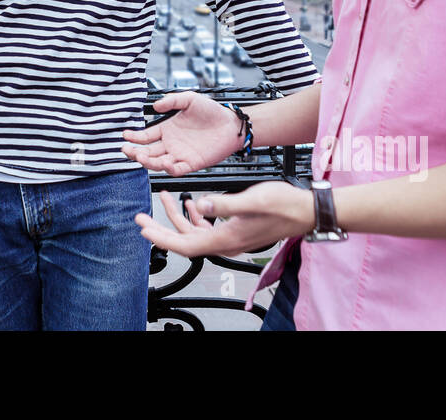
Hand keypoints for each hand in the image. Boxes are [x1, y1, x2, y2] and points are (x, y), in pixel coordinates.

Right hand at [121, 91, 239, 174]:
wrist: (230, 124)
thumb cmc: (211, 111)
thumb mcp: (189, 99)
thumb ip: (172, 100)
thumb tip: (155, 106)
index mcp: (167, 130)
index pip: (146, 137)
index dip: (134, 137)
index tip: (125, 136)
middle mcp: (171, 144)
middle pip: (147, 152)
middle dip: (135, 152)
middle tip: (126, 150)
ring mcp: (180, 155)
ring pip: (158, 163)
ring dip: (148, 162)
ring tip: (140, 156)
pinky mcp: (191, 163)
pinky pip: (177, 170)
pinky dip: (170, 169)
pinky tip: (165, 163)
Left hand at [134, 182, 313, 257]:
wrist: (305, 211)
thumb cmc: (284, 206)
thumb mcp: (253, 201)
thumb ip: (224, 204)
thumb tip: (200, 205)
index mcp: (226, 239)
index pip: (185, 246)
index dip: (162, 238)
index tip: (144, 229)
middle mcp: (225, 243)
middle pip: (184, 242)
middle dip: (160, 229)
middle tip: (140, 219)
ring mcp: (230, 238)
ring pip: (194, 233)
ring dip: (176, 218)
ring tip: (162, 199)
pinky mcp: (235, 229)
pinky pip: (208, 228)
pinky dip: (195, 216)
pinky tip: (190, 203)